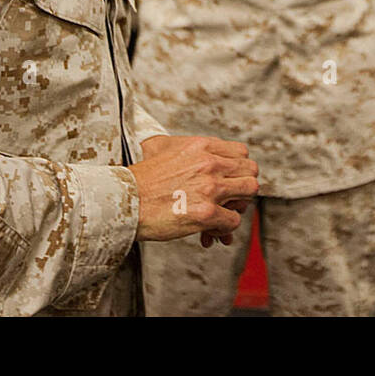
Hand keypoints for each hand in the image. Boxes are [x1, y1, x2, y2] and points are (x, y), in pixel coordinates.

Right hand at [129, 136, 258, 242]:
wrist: (124, 201)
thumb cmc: (141, 178)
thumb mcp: (161, 147)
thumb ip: (183, 145)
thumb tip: (194, 150)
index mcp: (202, 146)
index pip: (242, 152)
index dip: (238, 168)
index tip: (229, 180)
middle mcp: (210, 163)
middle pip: (251, 171)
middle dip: (242, 186)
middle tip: (229, 198)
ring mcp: (210, 188)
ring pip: (249, 192)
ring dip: (238, 205)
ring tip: (222, 214)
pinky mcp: (206, 213)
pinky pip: (234, 221)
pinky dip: (224, 227)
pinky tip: (209, 230)